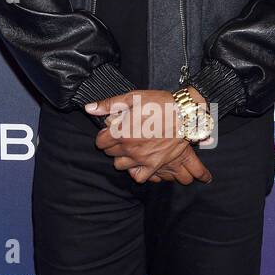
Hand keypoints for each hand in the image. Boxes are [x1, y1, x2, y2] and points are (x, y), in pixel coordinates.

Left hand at [84, 89, 211, 184]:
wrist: (185, 114)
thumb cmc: (160, 104)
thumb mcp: (133, 97)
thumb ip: (109, 104)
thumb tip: (89, 108)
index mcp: (121, 131)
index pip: (100, 141)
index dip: (104, 135)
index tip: (111, 131)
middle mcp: (129, 147)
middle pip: (109, 153)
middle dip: (112, 145)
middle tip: (122, 136)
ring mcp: (142, 158)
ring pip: (120, 165)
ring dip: (122, 157)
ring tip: (129, 148)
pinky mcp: (154, 164)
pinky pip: (138, 176)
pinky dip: (135, 171)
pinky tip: (137, 163)